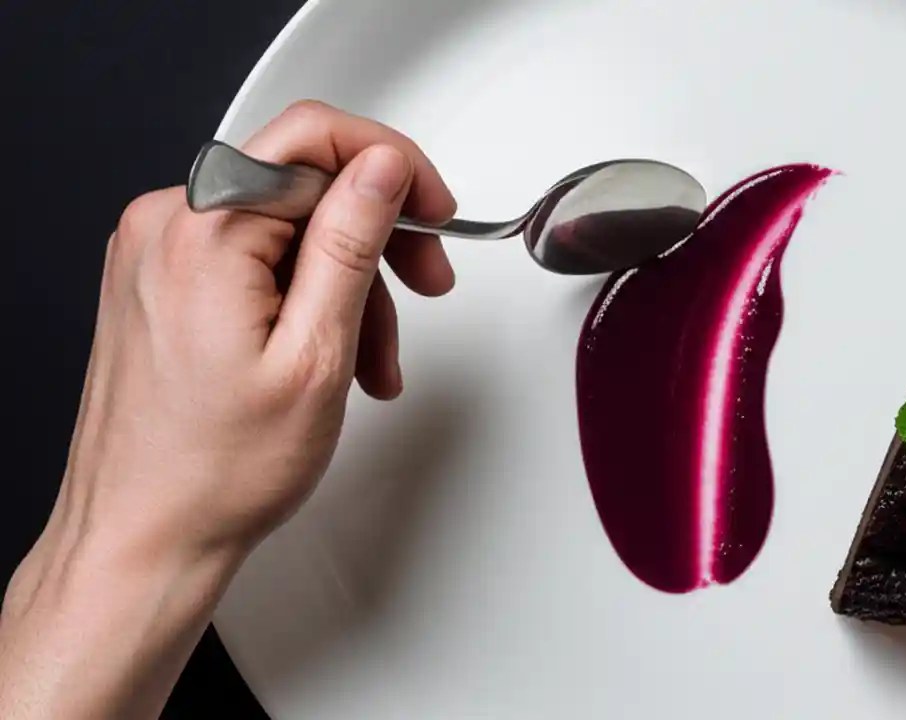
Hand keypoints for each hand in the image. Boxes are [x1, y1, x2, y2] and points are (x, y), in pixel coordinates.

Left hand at [1, 101, 454, 718]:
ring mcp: (156, 254)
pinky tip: (333, 353)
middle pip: (304, 183)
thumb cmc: (214, 472)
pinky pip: (253, 259)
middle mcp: (166, 226)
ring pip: (286, 228)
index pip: (315, 139)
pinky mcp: (159, 282)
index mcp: (203, 232)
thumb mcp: (316, 354)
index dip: (394, 167)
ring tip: (374, 359)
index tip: (435, 210)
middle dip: (377, 235)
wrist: (143, 538)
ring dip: (348, 283)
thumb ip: (351, 244)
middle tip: (426, 282)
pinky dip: (305, 297)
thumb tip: (380, 167)